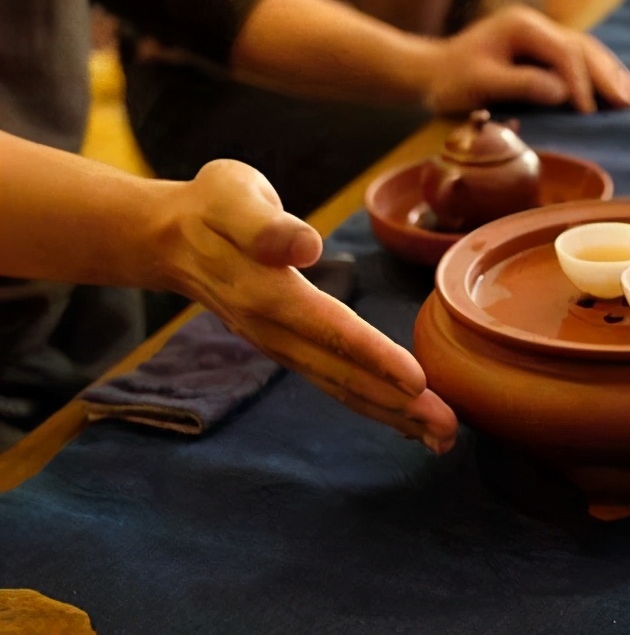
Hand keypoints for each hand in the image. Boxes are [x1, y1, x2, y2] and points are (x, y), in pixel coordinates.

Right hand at [157, 160, 457, 453]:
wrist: (173, 239)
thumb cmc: (214, 207)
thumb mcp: (233, 196)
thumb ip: (266, 223)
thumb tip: (306, 245)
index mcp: (268, 291)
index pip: (329, 328)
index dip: (373, 355)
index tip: (418, 381)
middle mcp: (275, 330)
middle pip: (343, 374)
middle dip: (398, 404)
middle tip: (451, 429)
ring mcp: (280, 347)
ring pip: (341, 389)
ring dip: (392, 415)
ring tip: (442, 437)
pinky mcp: (288, 351)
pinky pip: (334, 385)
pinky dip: (372, 406)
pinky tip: (407, 421)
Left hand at [425, 5, 629, 114]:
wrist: (430, 73)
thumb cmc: (449, 82)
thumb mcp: (480, 84)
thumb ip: (521, 85)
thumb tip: (562, 93)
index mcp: (521, 26)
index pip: (563, 52)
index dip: (580, 82)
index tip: (590, 112)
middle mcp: (535, 24)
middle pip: (582, 47)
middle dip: (607, 75)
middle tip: (629, 101)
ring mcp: (539, 34)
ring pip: (584, 50)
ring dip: (609, 73)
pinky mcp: (540, 49)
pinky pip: (576, 59)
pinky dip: (598, 73)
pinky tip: (617, 85)